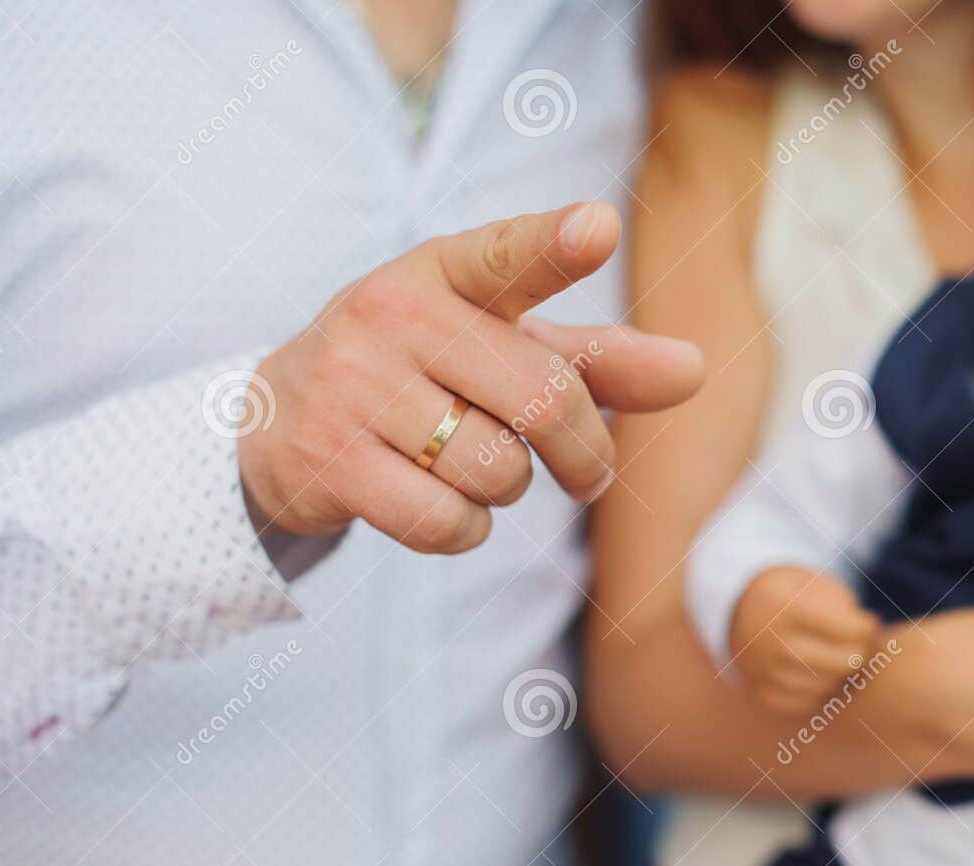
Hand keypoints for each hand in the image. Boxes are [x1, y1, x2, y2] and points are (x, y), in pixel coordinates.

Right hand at [240, 202, 703, 552]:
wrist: (278, 421)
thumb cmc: (421, 372)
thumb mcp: (501, 346)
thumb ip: (597, 357)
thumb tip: (695, 370)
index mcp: (445, 270)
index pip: (508, 254)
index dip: (557, 244)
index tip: (600, 228)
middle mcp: (394, 313)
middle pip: (544, 400)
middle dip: (585, 452)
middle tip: (590, 472)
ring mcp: (355, 386)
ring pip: (498, 470)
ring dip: (511, 489)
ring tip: (478, 468)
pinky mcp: (330, 460)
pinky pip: (446, 521)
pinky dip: (465, 530)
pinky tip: (443, 506)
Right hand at [729, 568, 881, 712]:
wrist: (736, 610)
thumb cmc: (790, 594)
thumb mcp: (812, 582)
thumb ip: (842, 604)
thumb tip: (869, 634)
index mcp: (784, 607)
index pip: (841, 626)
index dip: (864, 628)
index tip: (870, 622)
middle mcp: (770, 641)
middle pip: (836, 662)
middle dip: (859, 656)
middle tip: (864, 646)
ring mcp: (762, 670)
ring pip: (823, 687)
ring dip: (842, 677)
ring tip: (844, 659)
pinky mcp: (760, 691)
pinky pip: (803, 705)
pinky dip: (820, 694)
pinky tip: (824, 676)